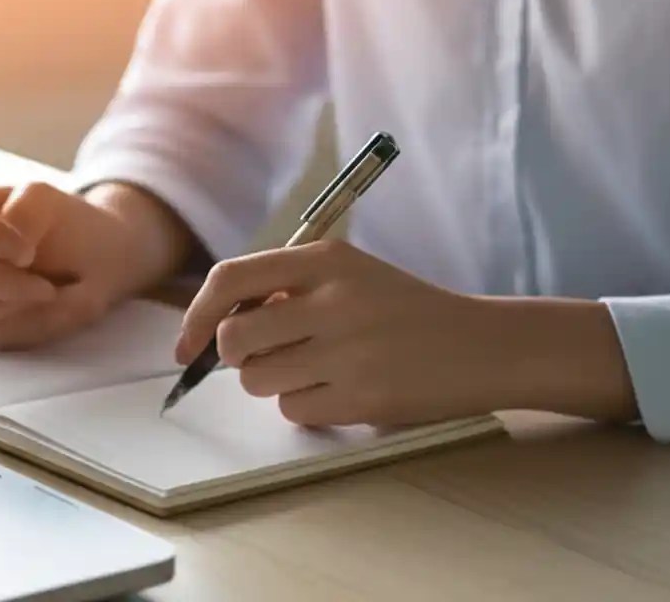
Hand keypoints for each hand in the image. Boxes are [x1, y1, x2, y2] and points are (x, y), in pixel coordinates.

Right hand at [0, 182, 191, 349]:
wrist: (98, 263)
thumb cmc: (71, 225)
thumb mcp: (54, 203)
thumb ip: (26, 215)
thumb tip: (5, 259)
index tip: (28, 252)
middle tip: (43, 287)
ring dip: (2, 306)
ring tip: (43, 297)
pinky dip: (10, 326)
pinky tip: (37, 311)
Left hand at [176, 240, 637, 425]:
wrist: (481, 345)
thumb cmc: (401, 310)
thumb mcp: (348, 274)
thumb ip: (285, 287)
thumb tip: (216, 324)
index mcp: (324, 259)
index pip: (229, 279)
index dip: (197, 316)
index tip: (187, 344)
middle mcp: (333, 300)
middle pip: (235, 340)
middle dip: (237, 357)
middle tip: (269, 354)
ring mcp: (348, 350)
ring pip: (258, 380)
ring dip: (274, 382)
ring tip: (317, 368)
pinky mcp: (363, 397)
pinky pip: (294, 409)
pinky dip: (306, 405)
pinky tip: (342, 389)